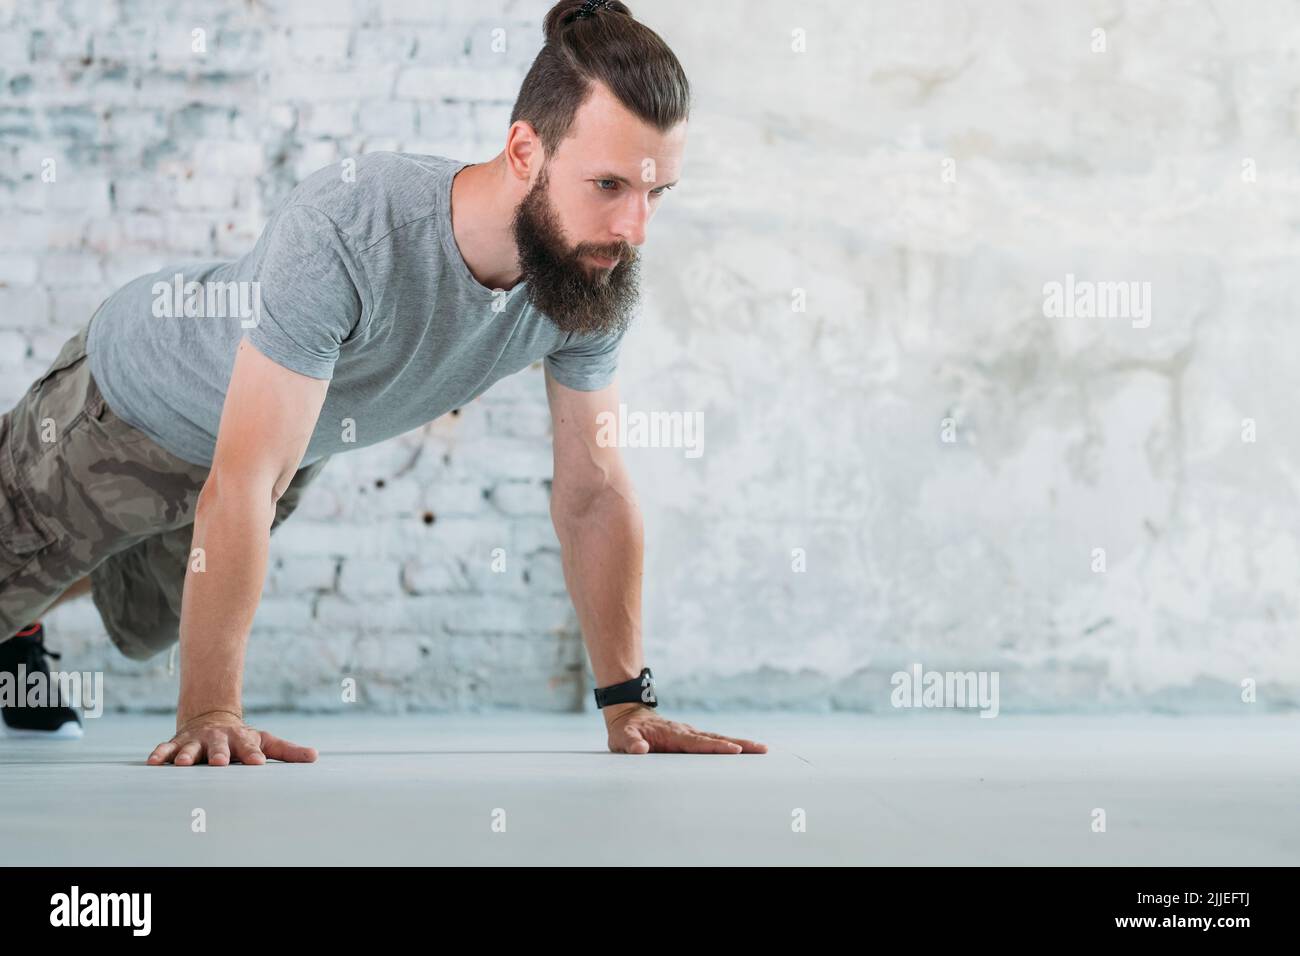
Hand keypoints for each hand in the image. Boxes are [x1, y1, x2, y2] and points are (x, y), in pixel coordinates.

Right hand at [146, 711, 317, 765]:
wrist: (213, 719)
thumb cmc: (244, 739)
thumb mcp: (266, 741)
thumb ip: (288, 751)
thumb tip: (315, 757)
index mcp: (243, 739)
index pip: (251, 748)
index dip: (254, 755)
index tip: (258, 763)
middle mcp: (219, 739)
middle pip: (220, 747)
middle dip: (219, 754)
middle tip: (219, 762)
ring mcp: (198, 741)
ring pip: (192, 748)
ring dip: (186, 755)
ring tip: (183, 764)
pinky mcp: (178, 744)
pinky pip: (167, 749)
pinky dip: (160, 754)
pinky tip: (153, 762)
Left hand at [603, 703, 767, 754]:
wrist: (629, 713)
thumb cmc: (626, 730)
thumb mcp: (623, 738)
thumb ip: (631, 744)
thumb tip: (640, 750)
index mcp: (673, 735)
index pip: (698, 743)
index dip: (716, 747)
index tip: (735, 750)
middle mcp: (687, 732)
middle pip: (717, 739)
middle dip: (740, 744)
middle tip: (762, 749)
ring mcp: (691, 733)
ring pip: (718, 738)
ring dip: (740, 744)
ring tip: (761, 749)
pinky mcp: (691, 737)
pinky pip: (714, 741)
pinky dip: (730, 744)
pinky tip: (743, 750)